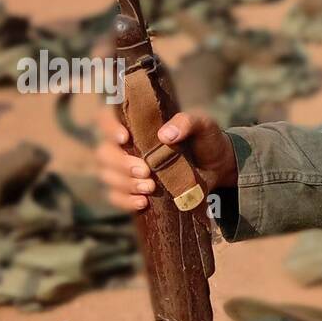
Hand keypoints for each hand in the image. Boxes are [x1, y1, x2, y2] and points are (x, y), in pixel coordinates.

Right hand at [96, 108, 236, 212]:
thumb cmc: (205, 139)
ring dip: (125, 183)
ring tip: (150, 187)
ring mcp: (128, 169)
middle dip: (120, 163)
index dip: (108, 128)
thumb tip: (165, 135)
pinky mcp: (134, 189)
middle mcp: (126, 146)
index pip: (107, 119)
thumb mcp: (203, 125)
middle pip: (104, 152)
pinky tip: (143, 202)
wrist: (217, 167)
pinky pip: (116, 197)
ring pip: (108, 176)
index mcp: (137, 124)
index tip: (124, 138)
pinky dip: (125, 201)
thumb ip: (187, 122)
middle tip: (146, 170)